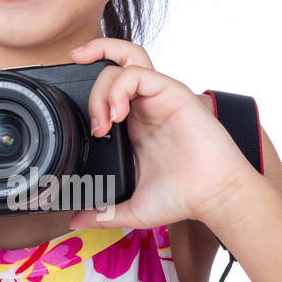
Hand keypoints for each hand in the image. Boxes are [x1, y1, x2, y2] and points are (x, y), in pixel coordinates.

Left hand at [66, 38, 257, 230]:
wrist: (213, 196)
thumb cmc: (183, 197)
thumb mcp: (132, 207)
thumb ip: (103, 212)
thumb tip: (75, 221)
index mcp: (135, 125)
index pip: (109, 87)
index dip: (87, 84)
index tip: (68, 105)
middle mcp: (145, 106)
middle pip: (115, 62)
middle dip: (91, 61)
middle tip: (82, 92)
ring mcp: (158, 98)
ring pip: (125, 62)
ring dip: (103, 85)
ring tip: (101, 119)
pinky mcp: (172, 93)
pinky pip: (139, 73)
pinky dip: (119, 88)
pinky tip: (117, 116)